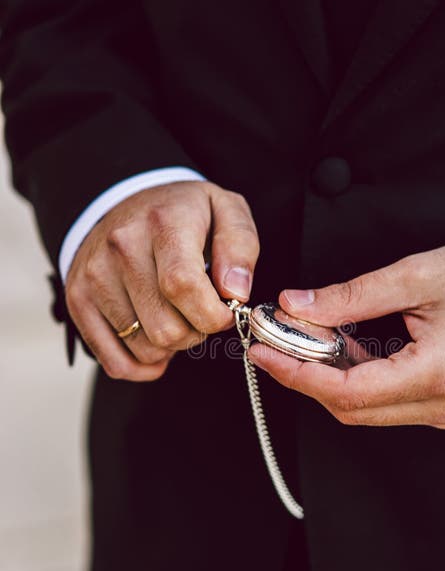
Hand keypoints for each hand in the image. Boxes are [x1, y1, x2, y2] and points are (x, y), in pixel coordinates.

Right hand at [66, 180, 258, 380]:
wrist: (128, 203)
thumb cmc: (185, 215)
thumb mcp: (226, 211)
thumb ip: (240, 248)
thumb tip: (235, 292)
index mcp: (163, 223)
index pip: (182, 286)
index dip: (213, 315)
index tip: (225, 313)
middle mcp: (121, 247)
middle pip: (166, 328)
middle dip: (196, 333)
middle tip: (199, 312)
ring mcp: (94, 276)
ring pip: (146, 349)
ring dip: (171, 346)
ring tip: (175, 316)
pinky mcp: (78, 300)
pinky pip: (115, 363)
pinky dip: (143, 366)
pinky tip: (157, 346)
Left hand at [249, 244, 444, 427]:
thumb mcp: (414, 277)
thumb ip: (350, 296)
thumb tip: (295, 306)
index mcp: (436, 374)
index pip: (349, 392)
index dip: (299, 375)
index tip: (265, 353)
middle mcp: (439, 405)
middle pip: (351, 408)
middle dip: (304, 377)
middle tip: (272, 343)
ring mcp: (440, 412)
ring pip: (364, 409)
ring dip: (325, 379)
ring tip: (298, 341)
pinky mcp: (438, 407)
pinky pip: (383, 403)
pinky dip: (351, 379)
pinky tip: (334, 350)